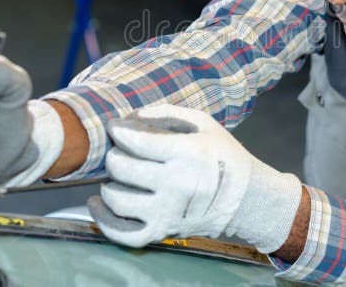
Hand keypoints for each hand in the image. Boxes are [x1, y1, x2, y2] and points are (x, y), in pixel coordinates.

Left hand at [87, 104, 302, 252]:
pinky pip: (122, 233)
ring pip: (116, 199)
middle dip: (114, 155)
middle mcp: (176, 184)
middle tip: (119, 151)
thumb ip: (167, 112)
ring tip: (115, 176)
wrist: (247, 199)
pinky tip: (98, 204)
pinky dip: (103, 220)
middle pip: (121, 167)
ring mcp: (167, 212)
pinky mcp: (162, 232)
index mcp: (187, 153)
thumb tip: (131, 115)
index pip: (137, 141)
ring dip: (108, 184)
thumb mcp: (204, 123)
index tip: (116, 128)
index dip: (119, 131)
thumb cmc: (223, 155)